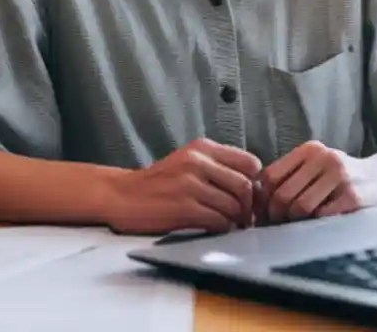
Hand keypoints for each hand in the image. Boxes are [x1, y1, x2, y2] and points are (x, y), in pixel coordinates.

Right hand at [101, 138, 261, 234]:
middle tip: (246, 218)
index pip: (250, 162)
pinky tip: (215, 229)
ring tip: (230, 225)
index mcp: (202, 148)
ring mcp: (190, 185)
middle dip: (250, 207)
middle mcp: (197, 162)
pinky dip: (223, 228)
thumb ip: (217, 167)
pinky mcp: (184, 208)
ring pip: (233, 206)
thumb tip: (253, 188)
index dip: (256, 183)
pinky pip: (219, 221)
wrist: (121, 196)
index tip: (251, 197)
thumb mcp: (187, 162)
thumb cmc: (158, 183)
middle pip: (245, 186)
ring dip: (236, 220)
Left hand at [257, 141, 376, 224]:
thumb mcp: (317, 166)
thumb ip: (290, 176)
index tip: (264, 212)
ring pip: (300, 207)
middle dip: (276, 215)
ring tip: (300, 224)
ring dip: (295, 222)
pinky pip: (321, 217)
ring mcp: (340, 176)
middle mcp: (324, 158)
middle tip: (279, 224)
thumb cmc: (344, 178)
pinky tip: (321, 224)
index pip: (270, 175)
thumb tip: (256, 200)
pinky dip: (316, 225)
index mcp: (310, 150)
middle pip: (282, 194)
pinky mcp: (353, 196)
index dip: (262, 199)